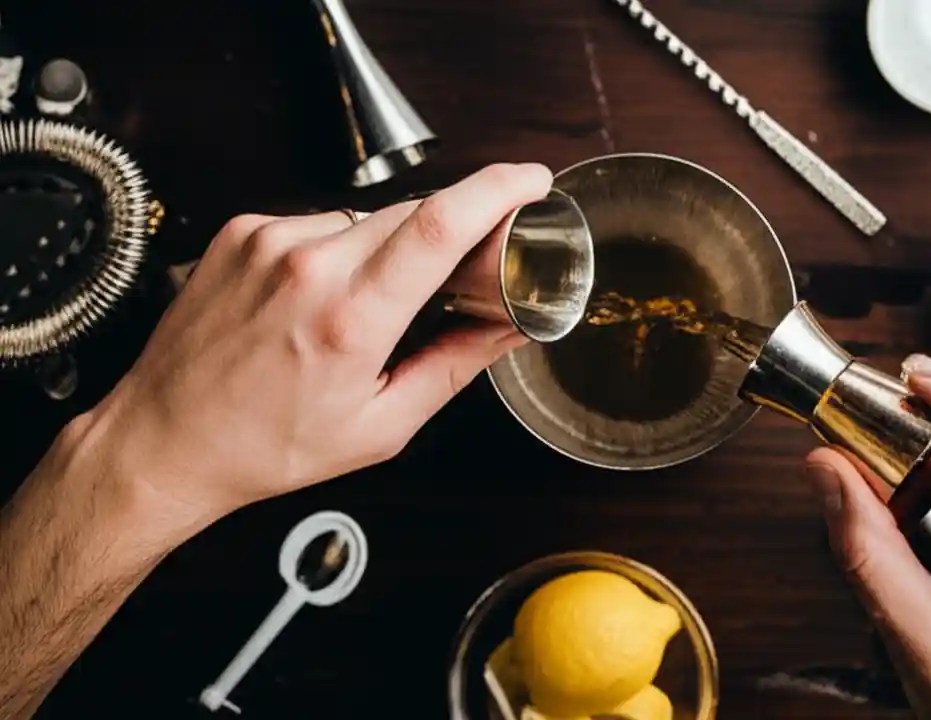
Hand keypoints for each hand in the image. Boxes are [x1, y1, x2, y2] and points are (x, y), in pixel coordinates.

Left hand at [83, 163, 551, 528]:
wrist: (166, 439)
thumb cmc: (268, 445)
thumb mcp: (381, 426)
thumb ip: (455, 366)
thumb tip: (509, 327)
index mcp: (350, 319)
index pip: (438, 225)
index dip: (497, 190)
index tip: (532, 180)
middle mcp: (307, 266)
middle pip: (414, 212)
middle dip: (451, 232)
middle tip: (458, 274)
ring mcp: (268, 240)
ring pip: (368, 217)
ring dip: (389, 248)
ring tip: (364, 308)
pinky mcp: (243, 230)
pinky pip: (321, 222)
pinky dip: (338, 251)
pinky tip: (318, 297)